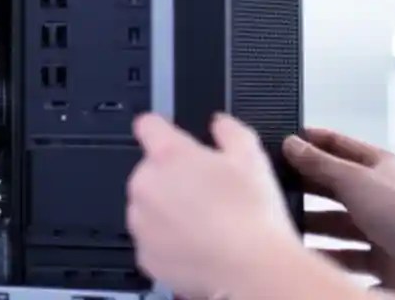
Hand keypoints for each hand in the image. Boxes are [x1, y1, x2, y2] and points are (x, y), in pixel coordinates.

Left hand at [126, 113, 305, 298]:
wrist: (251, 269)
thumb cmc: (250, 215)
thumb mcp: (251, 156)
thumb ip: (229, 130)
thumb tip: (220, 125)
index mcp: (169, 156)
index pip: (148, 125)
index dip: (160, 127)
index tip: (165, 133)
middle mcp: (147, 187)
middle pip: (151, 171)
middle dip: (173, 177)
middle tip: (207, 190)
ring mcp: (142, 224)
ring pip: (150, 207)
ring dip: (169, 208)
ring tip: (207, 220)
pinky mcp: (146, 256)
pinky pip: (153, 239)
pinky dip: (169, 240)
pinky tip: (200, 242)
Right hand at [285, 128, 394, 299]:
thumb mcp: (353, 179)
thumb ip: (319, 163)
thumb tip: (291, 144)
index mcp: (377, 167)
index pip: (339, 146)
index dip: (313, 142)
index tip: (285, 141)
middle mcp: (379, 196)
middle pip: (334, 189)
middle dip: (307, 189)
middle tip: (273, 189)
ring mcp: (381, 231)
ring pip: (338, 229)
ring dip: (314, 230)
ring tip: (282, 229)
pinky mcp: (383, 264)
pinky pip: (350, 263)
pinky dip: (331, 264)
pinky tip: (310, 263)